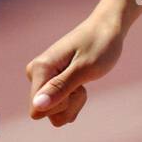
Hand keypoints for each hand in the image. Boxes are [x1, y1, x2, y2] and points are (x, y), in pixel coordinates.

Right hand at [25, 11, 125, 127]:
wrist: (106, 29)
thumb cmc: (100, 46)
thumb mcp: (85, 69)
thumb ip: (60, 88)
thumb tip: (37, 105)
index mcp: (39, 69)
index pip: (38, 109)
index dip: (62, 105)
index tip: (77, 85)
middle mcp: (34, 73)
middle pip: (46, 113)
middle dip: (70, 104)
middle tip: (83, 80)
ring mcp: (41, 78)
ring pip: (54, 111)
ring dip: (73, 102)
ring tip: (82, 80)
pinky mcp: (50, 82)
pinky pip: (59, 105)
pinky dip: (74, 99)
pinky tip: (81, 82)